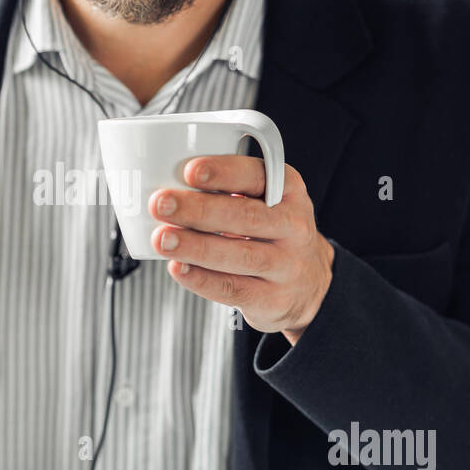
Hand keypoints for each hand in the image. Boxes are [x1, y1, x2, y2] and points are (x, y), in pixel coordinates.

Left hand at [147, 155, 334, 344]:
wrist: (308, 286)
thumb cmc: (272, 233)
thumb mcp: (266, 202)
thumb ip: (227, 191)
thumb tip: (167, 186)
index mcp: (288, 191)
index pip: (258, 176)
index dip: (224, 172)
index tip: (190, 170)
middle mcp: (293, 226)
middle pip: (245, 216)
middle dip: (199, 210)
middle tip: (161, 204)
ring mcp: (286, 265)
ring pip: (239, 255)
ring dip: (195, 246)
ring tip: (162, 239)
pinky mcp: (272, 299)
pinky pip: (233, 289)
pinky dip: (201, 279)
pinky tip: (178, 268)